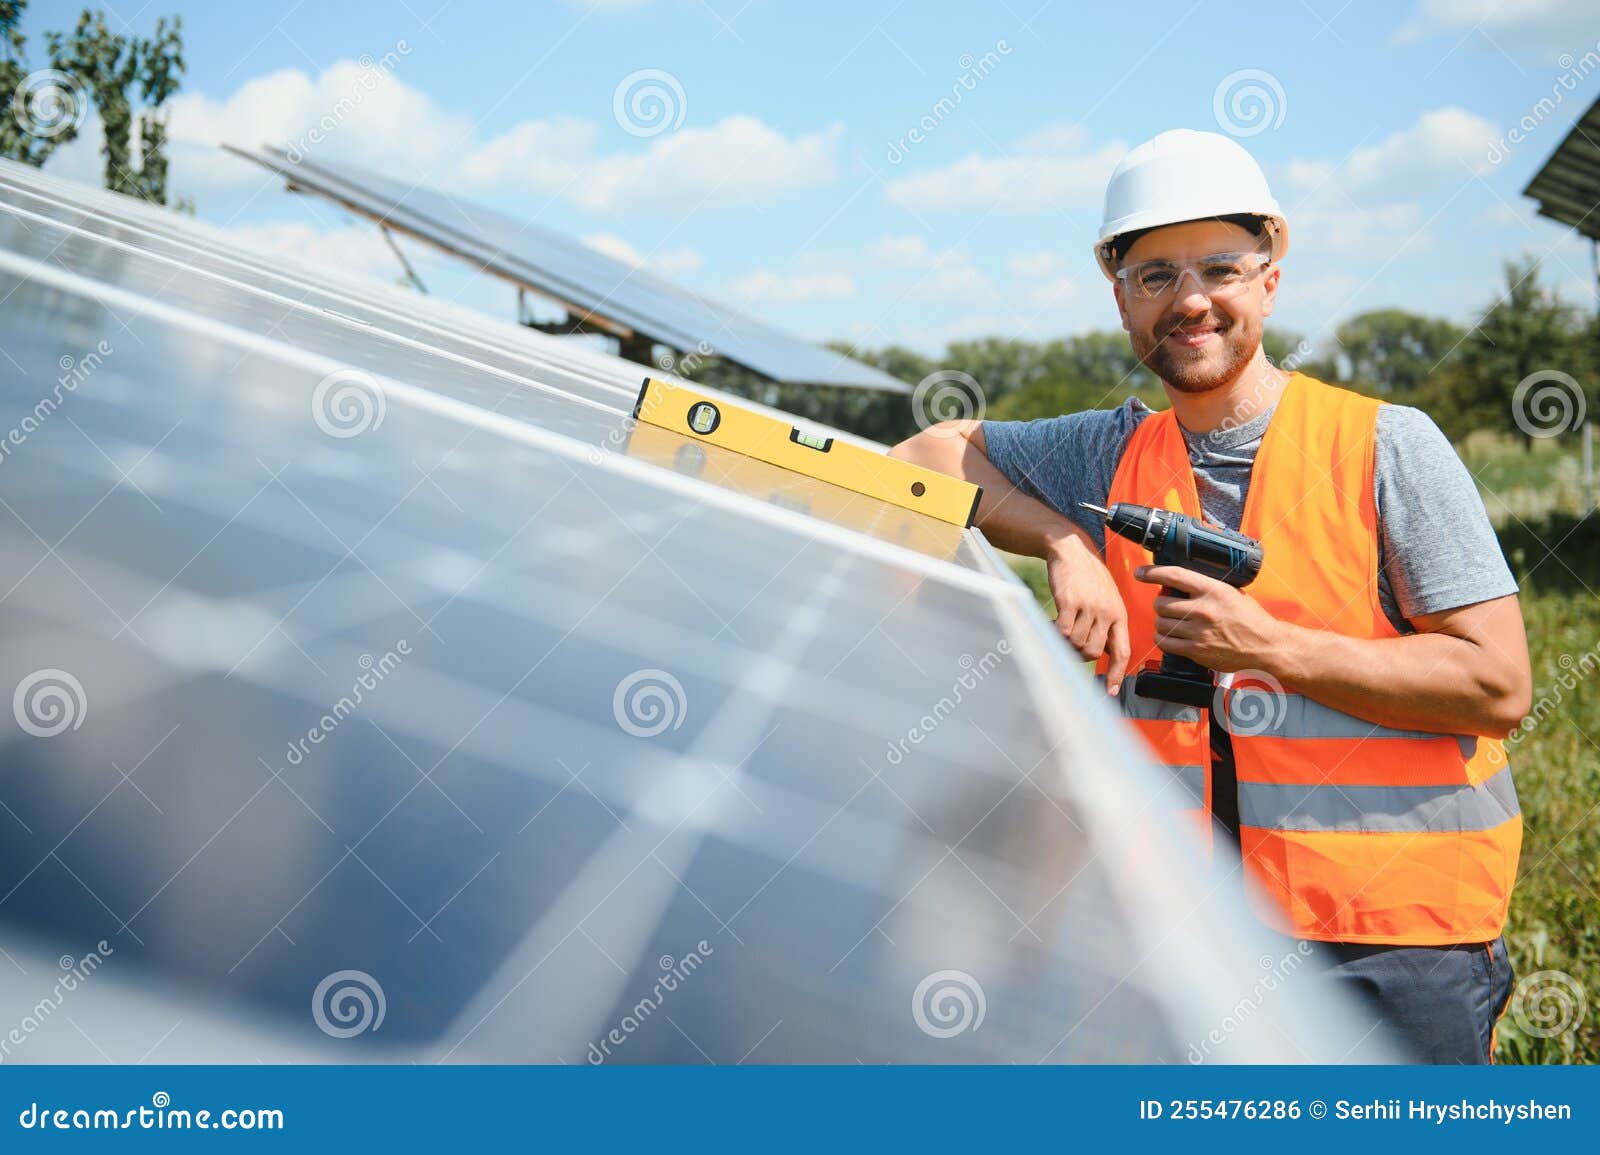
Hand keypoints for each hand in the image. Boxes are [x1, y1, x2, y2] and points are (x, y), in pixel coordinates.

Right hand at [1047, 534, 1129, 694]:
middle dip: (1080, 654)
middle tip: (1071, 644)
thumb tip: (1102, 653)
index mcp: (1119, 614)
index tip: (1110, 692)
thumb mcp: (1107, 598)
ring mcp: (1089, 607)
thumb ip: (1107, 623)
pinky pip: (1062, 631)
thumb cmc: (1088, 576)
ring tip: (1062, 627)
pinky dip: (1055, 632)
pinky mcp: (1069, 602)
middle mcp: (1107, 612)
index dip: (1116, 674)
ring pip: (1077, 644)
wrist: (1072, 550)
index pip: (1122, 652)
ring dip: (1066, 642)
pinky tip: (1053, 621)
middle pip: (1094, 653)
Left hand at [1136, 565, 1286, 673]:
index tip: (1141, 573)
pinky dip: (1163, 638)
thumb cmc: (1250, 618)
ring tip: (1171, 621)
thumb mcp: (1231, 592)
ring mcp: (1198, 631)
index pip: (1174, 575)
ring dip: (1161, 622)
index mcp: (1212, 590)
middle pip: (1161, 603)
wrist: (1265, 645)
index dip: (1152, 573)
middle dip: (1160, 603)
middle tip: (1167, 605)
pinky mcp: (1196, 650)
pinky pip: (1165, 643)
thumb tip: (1180, 581)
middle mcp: (1203, 609)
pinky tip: (1170, 636)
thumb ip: (1206, 586)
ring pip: (1160, 623)